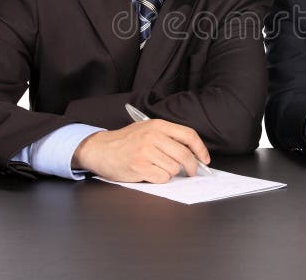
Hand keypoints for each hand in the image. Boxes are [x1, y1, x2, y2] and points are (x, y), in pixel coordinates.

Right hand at [72, 119, 209, 182]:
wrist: (100, 149)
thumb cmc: (126, 142)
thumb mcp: (147, 130)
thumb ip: (168, 138)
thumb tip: (193, 154)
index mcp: (158, 125)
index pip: (189, 135)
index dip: (201, 149)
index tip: (205, 160)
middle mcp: (153, 136)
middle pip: (184, 155)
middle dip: (191, 167)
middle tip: (190, 172)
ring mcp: (145, 151)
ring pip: (174, 169)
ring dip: (170, 172)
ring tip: (157, 167)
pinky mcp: (139, 166)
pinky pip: (162, 178)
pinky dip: (159, 179)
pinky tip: (149, 173)